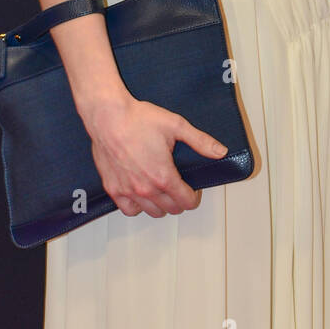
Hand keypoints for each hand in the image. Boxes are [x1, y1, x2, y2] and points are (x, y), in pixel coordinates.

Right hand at [85, 94, 227, 217]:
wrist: (109, 117)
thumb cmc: (139, 119)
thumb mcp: (176, 126)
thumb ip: (200, 141)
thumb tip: (220, 152)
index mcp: (164, 176)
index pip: (185, 201)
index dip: (193, 197)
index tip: (193, 189)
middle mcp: (146, 189)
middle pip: (171, 209)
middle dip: (179, 200)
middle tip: (179, 186)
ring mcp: (128, 191)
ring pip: (151, 212)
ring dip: (161, 205)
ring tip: (163, 190)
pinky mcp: (113, 189)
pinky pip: (129, 210)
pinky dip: (138, 206)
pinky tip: (142, 193)